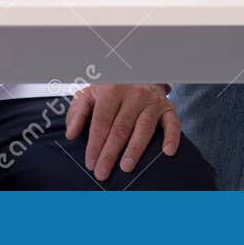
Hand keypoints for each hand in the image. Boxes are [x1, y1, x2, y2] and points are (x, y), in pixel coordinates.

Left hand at [65, 83, 180, 180]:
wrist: (140, 72)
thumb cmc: (111, 89)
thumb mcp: (90, 93)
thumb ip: (78, 112)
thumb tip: (71, 134)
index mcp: (111, 90)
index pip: (102, 121)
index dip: (95, 144)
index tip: (90, 163)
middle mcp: (134, 94)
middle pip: (121, 128)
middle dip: (110, 153)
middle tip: (102, 173)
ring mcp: (152, 101)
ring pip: (143, 128)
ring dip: (135, 149)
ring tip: (126, 167)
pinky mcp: (167, 107)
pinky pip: (172, 123)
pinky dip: (172, 137)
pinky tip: (167, 152)